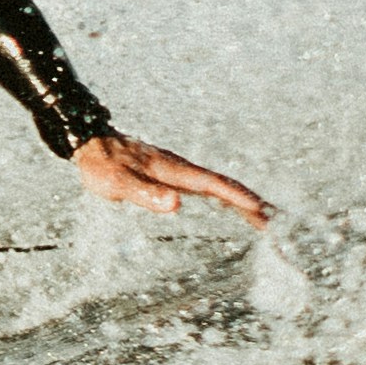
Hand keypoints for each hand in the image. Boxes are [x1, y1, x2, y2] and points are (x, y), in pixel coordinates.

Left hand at [72, 132, 273, 227]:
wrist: (90, 143)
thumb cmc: (101, 165)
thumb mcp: (118, 183)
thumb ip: (145, 193)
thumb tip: (175, 205)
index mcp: (175, 171)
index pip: (215, 185)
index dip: (239, 198)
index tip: (262, 210)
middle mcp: (182, 170)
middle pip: (224, 186)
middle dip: (250, 203)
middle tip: (275, 221)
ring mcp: (178, 173)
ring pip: (218, 187)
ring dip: (241, 202)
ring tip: (263, 218)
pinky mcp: (171, 177)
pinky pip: (206, 189)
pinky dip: (224, 199)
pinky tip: (228, 209)